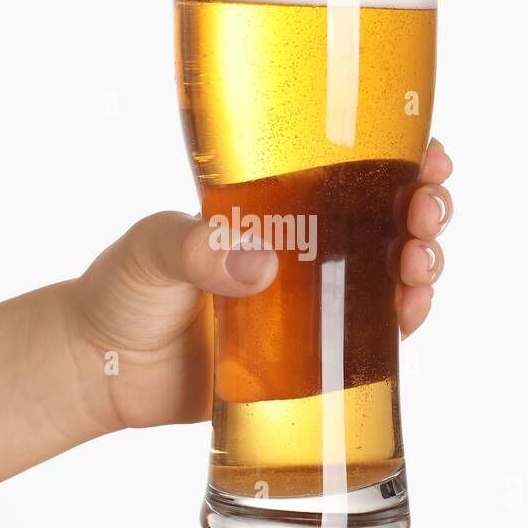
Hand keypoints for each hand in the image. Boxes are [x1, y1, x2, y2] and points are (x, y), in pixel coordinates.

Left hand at [64, 139, 454, 431]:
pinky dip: (402, 321)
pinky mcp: (309, 361)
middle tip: (426, 212)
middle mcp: (302, 250)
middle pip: (388, 219)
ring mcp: (310, 305)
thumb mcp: (151, 250)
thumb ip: (196, 250)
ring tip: (418, 263)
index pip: (349, 171)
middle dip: (425, 209)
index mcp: (272, 207)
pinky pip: (371, 340)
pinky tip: (412, 310)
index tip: (427, 156)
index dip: (400, 160)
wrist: (100, 371)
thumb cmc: (120, 292)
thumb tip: (259, 265)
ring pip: (392, 275)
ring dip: (422, 262)